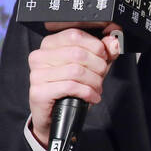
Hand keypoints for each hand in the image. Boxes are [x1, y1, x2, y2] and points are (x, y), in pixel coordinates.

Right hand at [27, 26, 120, 147]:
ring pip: (76, 71)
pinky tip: (91, 97)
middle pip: (78, 54)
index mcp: (50, 44)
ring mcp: (37, 74)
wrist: (55, 115)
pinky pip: (71, 87)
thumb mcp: (91, 66)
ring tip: (97, 88)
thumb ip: (103, 52)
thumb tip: (113, 42)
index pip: (75, 35)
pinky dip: (88, 93)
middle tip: (101, 77)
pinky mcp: (39, 91)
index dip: (95, 46)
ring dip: (94, 82)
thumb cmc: (71, 88)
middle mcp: (39, 56)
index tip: (104, 57)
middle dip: (98, 67)